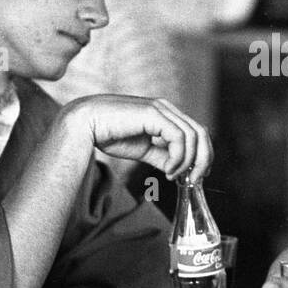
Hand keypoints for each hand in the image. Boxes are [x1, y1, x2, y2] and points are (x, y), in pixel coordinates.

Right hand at [64, 95, 212, 180]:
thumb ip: (160, 156)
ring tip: (173, 175)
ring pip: (193, 136)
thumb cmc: (108, 133)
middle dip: (204, 159)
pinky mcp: (153, 114)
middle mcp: (166, 108)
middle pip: (201, 132)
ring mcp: (161, 109)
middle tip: (194, 179)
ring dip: (188, 162)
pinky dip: (178, 157)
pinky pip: (178, 138)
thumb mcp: (142, 149)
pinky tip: (168, 169)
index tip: (195, 175)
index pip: (196, 131)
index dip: (203, 154)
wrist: (84, 123)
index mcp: (165, 114)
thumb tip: (176, 169)